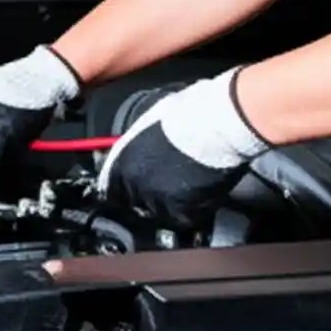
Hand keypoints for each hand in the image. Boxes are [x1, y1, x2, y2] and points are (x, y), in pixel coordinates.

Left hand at [98, 68, 271, 230]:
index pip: (109, 189)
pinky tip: (203, 192)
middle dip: (148, 196)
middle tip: (170, 184)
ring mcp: (157, 198)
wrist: (220, 121)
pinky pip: (185, 218)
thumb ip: (138, 143)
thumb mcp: (149, 121)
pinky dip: (194, 210)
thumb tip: (138, 147)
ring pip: (159, 212)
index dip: (123, 190)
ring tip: (189, 184)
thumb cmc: (191, 112)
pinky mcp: (182, 210)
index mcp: (121, 162)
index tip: (131, 191)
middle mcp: (134, 183)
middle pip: (134, 202)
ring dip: (171, 204)